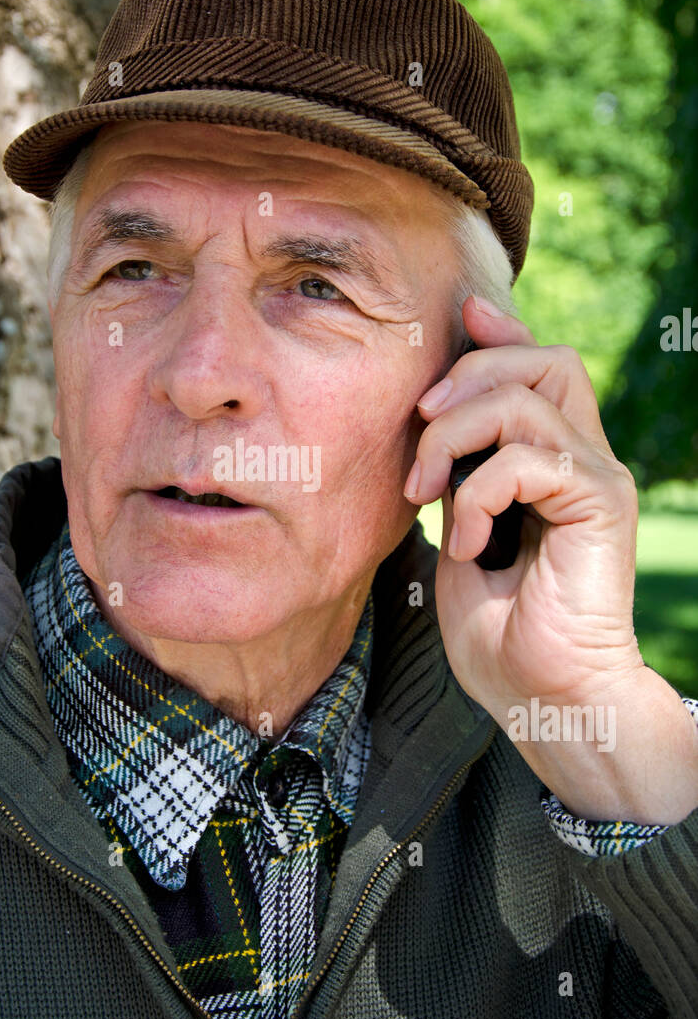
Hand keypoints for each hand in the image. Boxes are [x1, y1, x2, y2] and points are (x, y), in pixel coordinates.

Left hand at [404, 295, 697, 824]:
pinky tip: (465, 542)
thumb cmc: (502, 636)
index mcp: (554, 465)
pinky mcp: (601, 506)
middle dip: (467, 376)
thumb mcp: (461, 537)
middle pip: (544, 359)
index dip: (501, 333)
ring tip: (427, 493)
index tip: (459, 316)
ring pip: (531, 396)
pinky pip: (530, 458)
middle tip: (418, 430)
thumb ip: (459, 480)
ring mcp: (597, 480)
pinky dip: (479, 492)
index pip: (539, 368)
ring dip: (456, 434)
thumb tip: (433, 428)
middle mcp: (583, 461)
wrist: (547, 702)